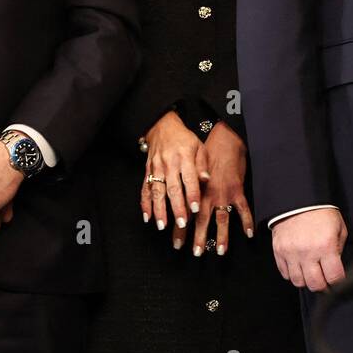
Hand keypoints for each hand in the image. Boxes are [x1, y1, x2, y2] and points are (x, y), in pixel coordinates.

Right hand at [138, 111, 206, 240]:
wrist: (162, 127)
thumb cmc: (184, 139)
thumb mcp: (199, 146)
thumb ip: (203, 164)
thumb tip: (207, 179)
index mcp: (185, 157)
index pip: (189, 178)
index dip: (192, 194)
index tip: (195, 209)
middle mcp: (169, 163)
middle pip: (173, 188)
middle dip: (177, 207)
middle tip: (181, 223)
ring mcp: (156, 168)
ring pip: (157, 191)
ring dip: (159, 209)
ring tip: (162, 225)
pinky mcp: (147, 171)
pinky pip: (145, 189)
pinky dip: (145, 204)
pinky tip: (147, 217)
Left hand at [191, 122, 254, 256]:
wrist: (225, 142)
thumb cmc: (208, 154)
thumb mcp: (193, 170)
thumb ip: (188, 188)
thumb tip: (181, 204)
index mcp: (195, 191)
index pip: (184, 214)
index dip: (179, 230)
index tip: (175, 243)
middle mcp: (207, 195)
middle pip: (200, 221)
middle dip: (197, 238)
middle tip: (194, 253)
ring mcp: (223, 195)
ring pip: (221, 220)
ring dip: (220, 236)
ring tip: (219, 251)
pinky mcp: (237, 191)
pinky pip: (243, 210)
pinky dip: (247, 222)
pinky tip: (249, 234)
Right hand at [271, 208, 346, 291]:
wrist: (299, 200)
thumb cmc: (321, 212)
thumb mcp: (339, 228)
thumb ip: (339, 249)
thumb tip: (335, 267)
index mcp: (326, 246)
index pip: (334, 277)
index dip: (338, 282)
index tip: (337, 280)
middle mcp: (308, 252)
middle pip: (315, 284)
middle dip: (323, 286)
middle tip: (324, 280)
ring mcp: (291, 253)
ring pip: (298, 282)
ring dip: (306, 280)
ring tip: (311, 272)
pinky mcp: (279, 251)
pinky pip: (285, 274)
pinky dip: (293, 274)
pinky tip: (299, 266)